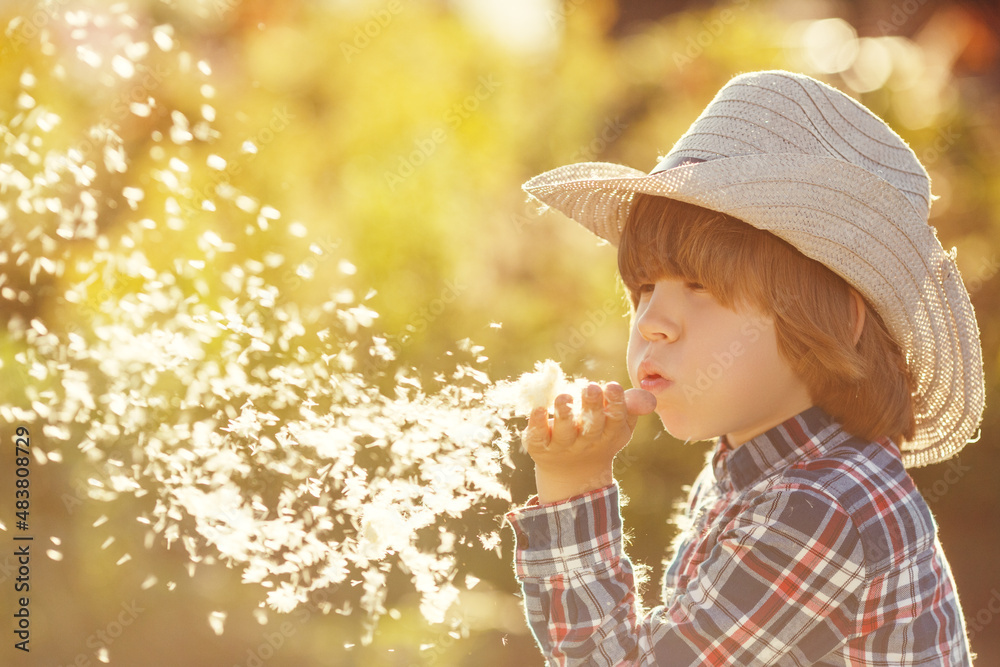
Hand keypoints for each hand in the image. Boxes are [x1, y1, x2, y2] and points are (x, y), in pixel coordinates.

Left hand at [522, 382, 655, 503]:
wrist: (571, 472)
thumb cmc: (599, 435)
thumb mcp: (619, 424)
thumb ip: (632, 406)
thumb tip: (649, 398)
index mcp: (609, 434)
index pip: (616, 420)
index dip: (616, 404)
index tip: (612, 386)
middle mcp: (587, 442)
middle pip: (592, 426)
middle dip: (592, 406)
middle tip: (591, 387)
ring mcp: (563, 446)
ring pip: (564, 432)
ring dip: (565, 414)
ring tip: (564, 397)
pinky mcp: (540, 447)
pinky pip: (538, 437)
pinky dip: (536, 424)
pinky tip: (538, 409)